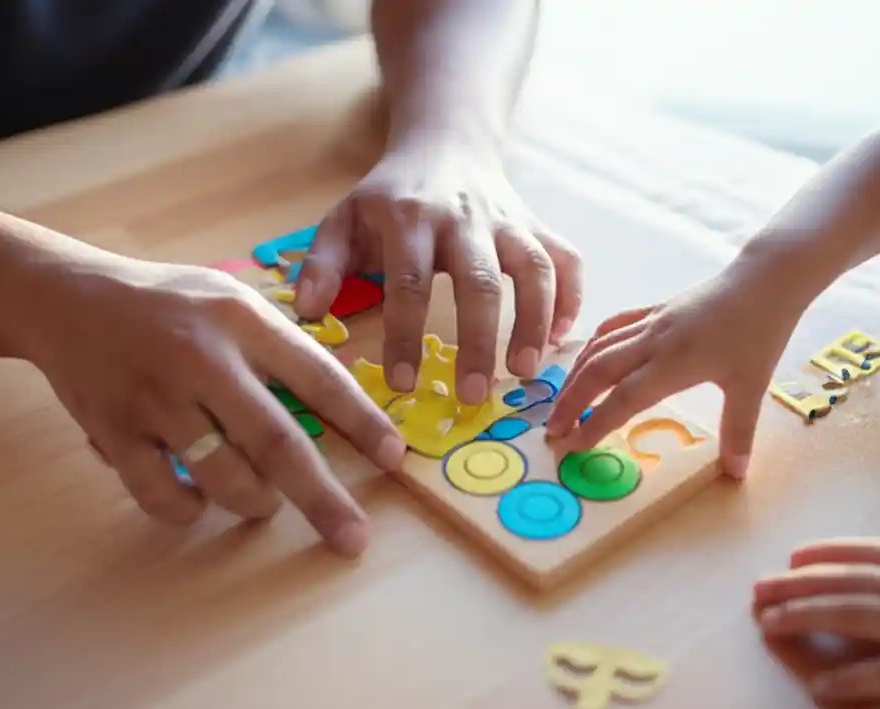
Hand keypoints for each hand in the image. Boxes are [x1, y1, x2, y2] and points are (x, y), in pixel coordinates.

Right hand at [25, 256, 406, 555]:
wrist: (64, 297)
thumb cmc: (165, 302)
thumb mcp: (229, 299)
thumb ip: (278, 346)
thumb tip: (337, 405)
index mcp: (241, 319)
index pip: (317, 375)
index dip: (360, 421)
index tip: (394, 458)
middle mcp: (202, 358)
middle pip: (275, 442)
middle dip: (322, 497)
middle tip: (353, 538)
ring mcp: (155, 397)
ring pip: (224, 477)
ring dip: (255, 503)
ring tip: (263, 501)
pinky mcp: (114, 430)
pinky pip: (164, 496)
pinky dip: (190, 510)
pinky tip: (198, 500)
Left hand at [293, 141, 582, 404]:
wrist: (445, 143)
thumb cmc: (390, 196)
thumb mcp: (344, 218)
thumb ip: (322, 263)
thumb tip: (307, 314)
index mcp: (410, 218)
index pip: (409, 282)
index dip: (406, 335)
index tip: (403, 384)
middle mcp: (464, 216)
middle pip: (479, 280)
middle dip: (479, 340)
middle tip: (474, 395)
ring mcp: (508, 219)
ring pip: (533, 267)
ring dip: (534, 320)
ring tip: (526, 371)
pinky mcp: (537, 224)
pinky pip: (566, 258)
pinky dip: (572, 297)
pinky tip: (559, 337)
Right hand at [546, 259, 800, 479]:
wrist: (766, 278)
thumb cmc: (760, 330)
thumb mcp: (753, 385)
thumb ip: (738, 430)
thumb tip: (737, 475)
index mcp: (675, 363)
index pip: (623, 399)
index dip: (594, 424)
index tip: (572, 446)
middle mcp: (654, 342)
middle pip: (597, 372)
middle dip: (570, 403)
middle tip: (551, 432)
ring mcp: (650, 322)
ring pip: (598, 348)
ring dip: (573, 377)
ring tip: (560, 404)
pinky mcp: (653, 310)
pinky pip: (612, 328)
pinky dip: (591, 346)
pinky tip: (584, 360)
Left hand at [753, 494, 879, 708]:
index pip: (863, 551)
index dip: (823, 553)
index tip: (790, 557)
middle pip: (842, 582)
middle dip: (794, 585)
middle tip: (756, 593)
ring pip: (850, 617)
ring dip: (803, 618)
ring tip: (768, 625)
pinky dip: (848, 680)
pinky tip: (818, 687)